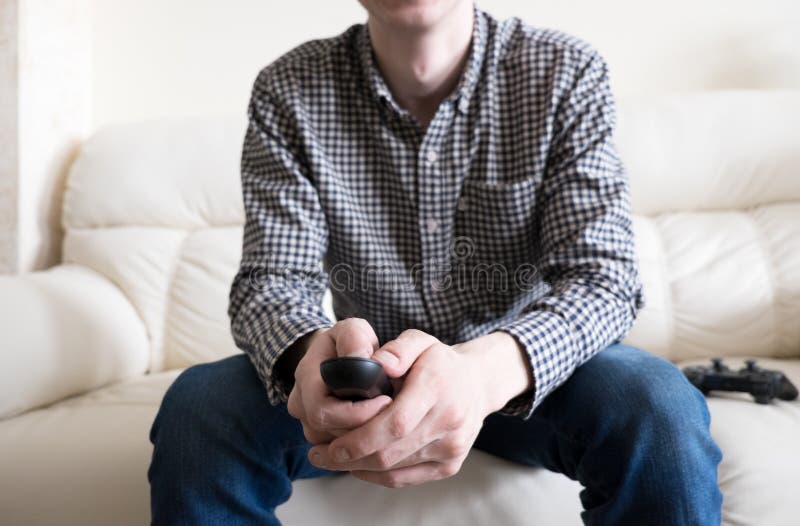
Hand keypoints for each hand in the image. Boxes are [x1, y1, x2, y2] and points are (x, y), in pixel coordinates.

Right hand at [287, 318, 392, 444]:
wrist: (334, 354)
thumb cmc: (347, 342)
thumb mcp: (352, 330)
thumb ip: (356, 341)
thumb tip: (364, 360)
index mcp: (306, 377)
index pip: (323, 410)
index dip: (357, 413)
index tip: (386, 400)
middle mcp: (300, 403)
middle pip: (329, 433)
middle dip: (364, 427)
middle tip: (392, 413)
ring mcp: (306, 422)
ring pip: (333, 446)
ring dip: (363, 437)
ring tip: (386, 417)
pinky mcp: (319, 435)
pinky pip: (338, 451)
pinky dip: (360, 442)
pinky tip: (378, 426)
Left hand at [308, 329, 530, 487]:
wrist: (478, 384)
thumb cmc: (440, 362)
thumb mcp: (420, 341)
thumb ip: (397, 348)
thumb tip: (376, 363)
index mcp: (438, 388)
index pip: (395, 422)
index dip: (358, 437)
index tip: (328, 442)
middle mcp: (449, 422)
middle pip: (390, 452)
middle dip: (348, 457)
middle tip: (318, 454)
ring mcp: (452, 448)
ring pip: (395, 468)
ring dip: (357, 467)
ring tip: (330, 458)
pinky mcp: (450, 465)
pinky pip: (406, 478)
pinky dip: (377, 476)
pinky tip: (357, 466)